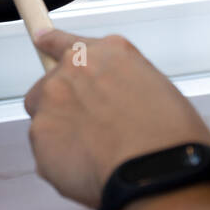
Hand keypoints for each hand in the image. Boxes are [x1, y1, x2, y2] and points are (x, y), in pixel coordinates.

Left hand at [24, 30, 209, 209]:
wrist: (157, 170)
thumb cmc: (169, 136)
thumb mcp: (156, 88)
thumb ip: (119, 84)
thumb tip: (107, 100)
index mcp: (108, 52)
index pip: (66, 39)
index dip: (51, 44)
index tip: (41, 41)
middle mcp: (75, 66)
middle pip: (52, 82)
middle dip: (65, 104)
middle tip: (91, 131)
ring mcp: (53, 97)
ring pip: (43, 114)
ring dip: (59, 130)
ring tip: (92, 153)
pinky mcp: (39, 131)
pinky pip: (43, 148)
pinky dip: (59, 160)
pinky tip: (87, 169)